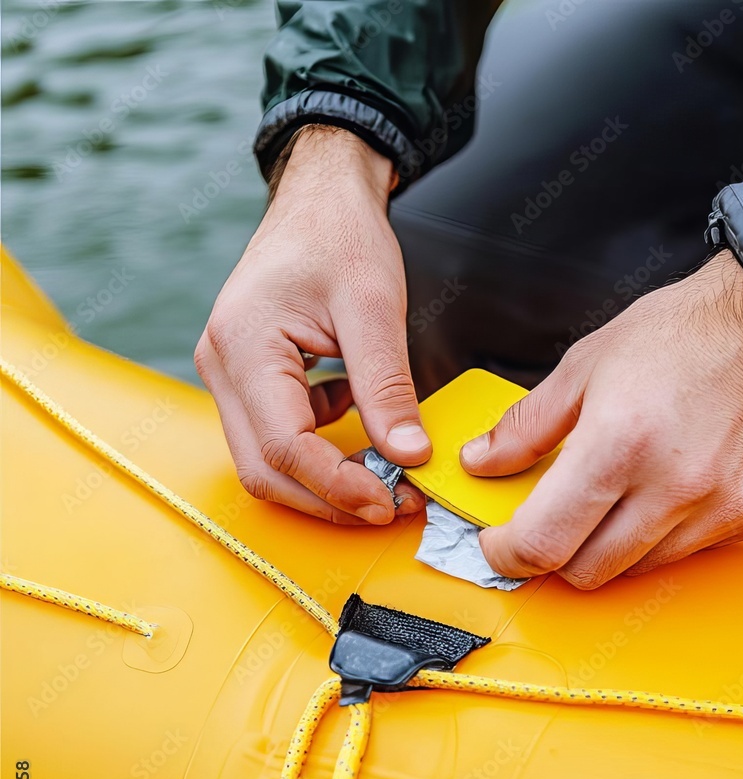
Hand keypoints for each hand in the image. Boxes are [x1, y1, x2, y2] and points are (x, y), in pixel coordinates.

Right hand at [195, 126, 428, 524]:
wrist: (320, 200)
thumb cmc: (341, 237)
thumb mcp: (374, 308)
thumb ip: (388, 387)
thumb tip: (408, 456)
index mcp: (244, 347)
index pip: (283, 446)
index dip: (337, 485)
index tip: (391, 501)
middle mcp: (222, 366)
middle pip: (265, 470)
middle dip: (330, 498)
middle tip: (394, 504)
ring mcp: (229, 375)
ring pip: (267, 461)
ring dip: (325, 481)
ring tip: (385, 476)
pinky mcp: (248, 379)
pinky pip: (276, 436)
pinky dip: (318, 450)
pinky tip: (355, 423)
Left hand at [460, 251, 742, 587]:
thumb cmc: (683, 334)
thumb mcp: (586, 365)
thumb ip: (526, 426)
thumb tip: (482, 463)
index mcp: (620, 442)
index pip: (545, 542)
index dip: (507, 553)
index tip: (500, 544)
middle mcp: (674, 486)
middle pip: (587, 572)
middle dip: (555, 554)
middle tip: (549, 520)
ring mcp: (719, 508)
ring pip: (636, 570)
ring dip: (609, 546)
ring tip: (615, 493)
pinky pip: (687, 554)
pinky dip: (660, 536)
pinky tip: (665, 490)